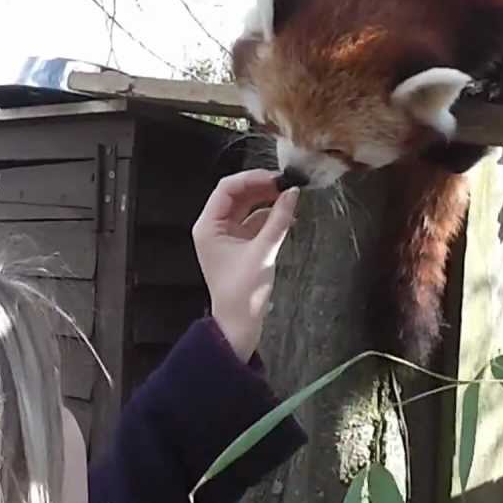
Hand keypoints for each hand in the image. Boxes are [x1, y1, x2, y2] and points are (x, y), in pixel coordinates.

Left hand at [191, 169, 299, 362]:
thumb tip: (293, 193)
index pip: (227, 188)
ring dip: (268, 201)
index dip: (252, 179)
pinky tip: (288, 215)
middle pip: (238, 195)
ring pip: (247, 207)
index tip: (277, 178)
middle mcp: (214, 227)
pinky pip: (255, 222)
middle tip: (288, 186)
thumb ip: (279, 220)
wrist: (239, 324)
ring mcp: (227, 236)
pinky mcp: (240, 246)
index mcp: (208, 226)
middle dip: (262, 188)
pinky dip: (270, 217)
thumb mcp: (263, 252)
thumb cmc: (243, 292)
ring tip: (291, 198)